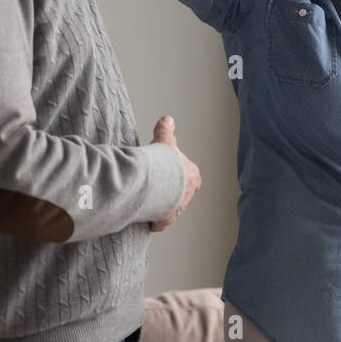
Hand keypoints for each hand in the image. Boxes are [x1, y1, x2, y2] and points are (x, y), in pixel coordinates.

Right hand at [148, 115, 200, 231]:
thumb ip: (166, 130)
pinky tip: (149, 222)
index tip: (171, 176)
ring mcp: (178, 207)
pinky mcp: (166, 219)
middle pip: (181, 194)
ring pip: (171, 209)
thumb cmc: (163, 161)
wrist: (155, 180)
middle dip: (171, 193)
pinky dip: (155, 222)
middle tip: (158, 191)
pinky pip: (161, 222)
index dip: (180, 176)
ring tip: (150, 206)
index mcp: (192, 175)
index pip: (191, 176)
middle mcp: (188, 192)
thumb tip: (167, 119)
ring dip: (162, 207)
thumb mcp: (165, 141)